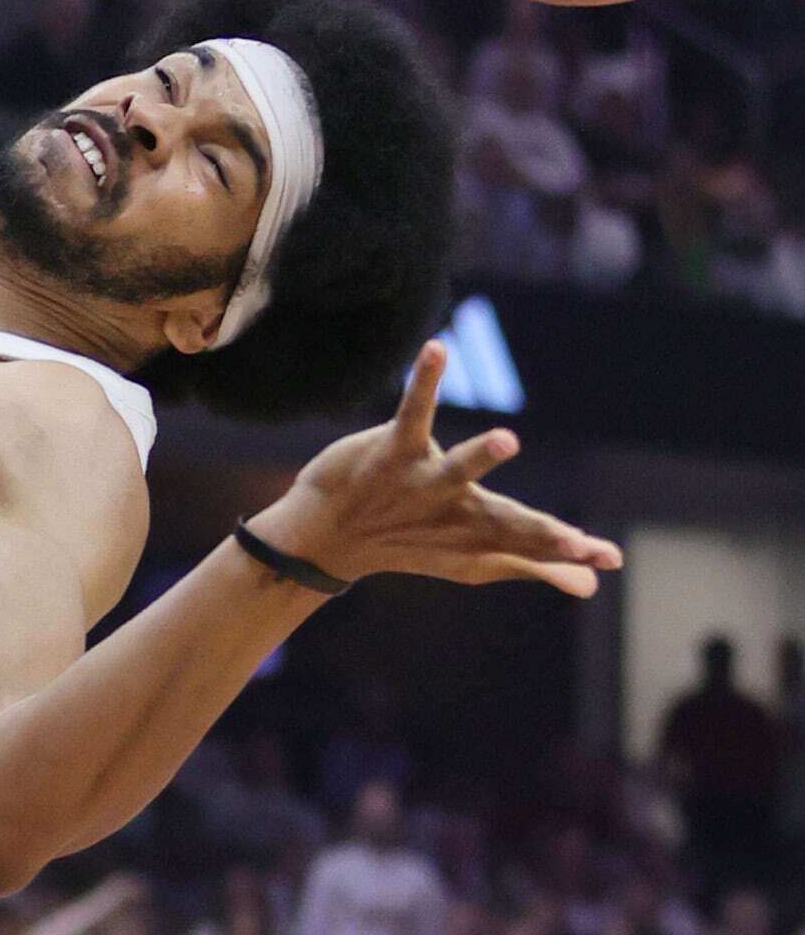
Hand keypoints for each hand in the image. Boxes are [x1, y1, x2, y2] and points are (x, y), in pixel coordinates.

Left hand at [246, 342, 621, 596]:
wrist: (324, 536)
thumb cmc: (409, 543)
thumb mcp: (471, 557)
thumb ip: (533, 564)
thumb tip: (591, 584)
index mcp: (479, 534)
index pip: (533, 543)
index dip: (572, 551)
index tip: (610, 558)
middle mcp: (453, 510)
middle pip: (507, 523)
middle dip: (544, 536)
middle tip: (582, 545)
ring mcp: (422, 482)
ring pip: (457, 469)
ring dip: (480, 455)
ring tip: (508, 440)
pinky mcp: (392, 450)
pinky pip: (413, 412)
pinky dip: (424, 380)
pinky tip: (437, 350)